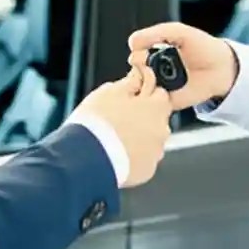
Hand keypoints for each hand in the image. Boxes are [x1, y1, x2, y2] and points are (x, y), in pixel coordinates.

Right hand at [71, 68, 171, 187]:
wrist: (86, 158)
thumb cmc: (97, 122)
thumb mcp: (111, 91)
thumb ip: (131, 82)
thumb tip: (138, 77)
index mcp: (157, 107)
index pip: (160, 94)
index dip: (144, 93)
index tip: (131, 96)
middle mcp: (162, 130)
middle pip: (156, 118)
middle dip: (142, 116)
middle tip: (119, 117)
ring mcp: (156, 152)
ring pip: (150, 139)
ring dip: (138, 136)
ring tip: (115, 137)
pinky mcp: (146, 170)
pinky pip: (143, 158)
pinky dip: (134, 155)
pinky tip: (116, 152)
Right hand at [127, 22, 237, 110]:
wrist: (221, 67)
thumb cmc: (201, 46)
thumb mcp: (177, 31)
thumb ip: (154, 33)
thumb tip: (131, 42)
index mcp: (154, 53)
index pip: (135, 56)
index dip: (136, 55)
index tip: (142, 54)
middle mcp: (155, 71)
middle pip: (134, 73)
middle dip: (138, 70)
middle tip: (146, 65)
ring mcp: (161, 87)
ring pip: (140, 90)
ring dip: (144, 84)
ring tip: (153, 78)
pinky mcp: (168, 102)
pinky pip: (152, 105)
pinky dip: (151, 97)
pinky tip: (159, 89)